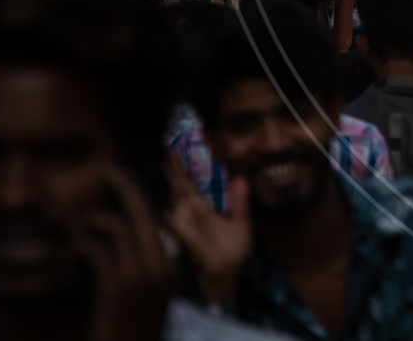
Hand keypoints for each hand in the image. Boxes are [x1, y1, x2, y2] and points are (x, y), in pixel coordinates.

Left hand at [78, 166, 171, 340]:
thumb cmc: (133, 332)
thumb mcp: (149, 298)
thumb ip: (146, 270)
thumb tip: (129, 243)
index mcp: (170, 267)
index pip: (157, 221)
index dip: (140, 198)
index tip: (126, 182)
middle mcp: (160, 267)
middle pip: (142, 214)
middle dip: (125, 188)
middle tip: (109, 171)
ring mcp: (140, 277)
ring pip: (117, 230)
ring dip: (94, 220)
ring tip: (78, 222)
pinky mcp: (117, 289)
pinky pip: (97, 252)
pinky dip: (82, 245)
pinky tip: (73, 248)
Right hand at [164, 152, 250, 307]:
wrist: (227, 274)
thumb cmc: (232, 251)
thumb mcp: (241, 222)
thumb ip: (240, 201)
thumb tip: (241, 177)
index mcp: (207, 206)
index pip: (198, 179)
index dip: (193, 161)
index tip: (192, 140)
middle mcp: (193, 209)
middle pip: (182, 179)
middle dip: (177, 160)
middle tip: (172, 138)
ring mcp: (186, 218)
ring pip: (176, 190)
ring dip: (174, 172)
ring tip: (170, 149)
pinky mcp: (182, 230)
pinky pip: (174, 214)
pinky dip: (175, 201)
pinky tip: (175, 185)